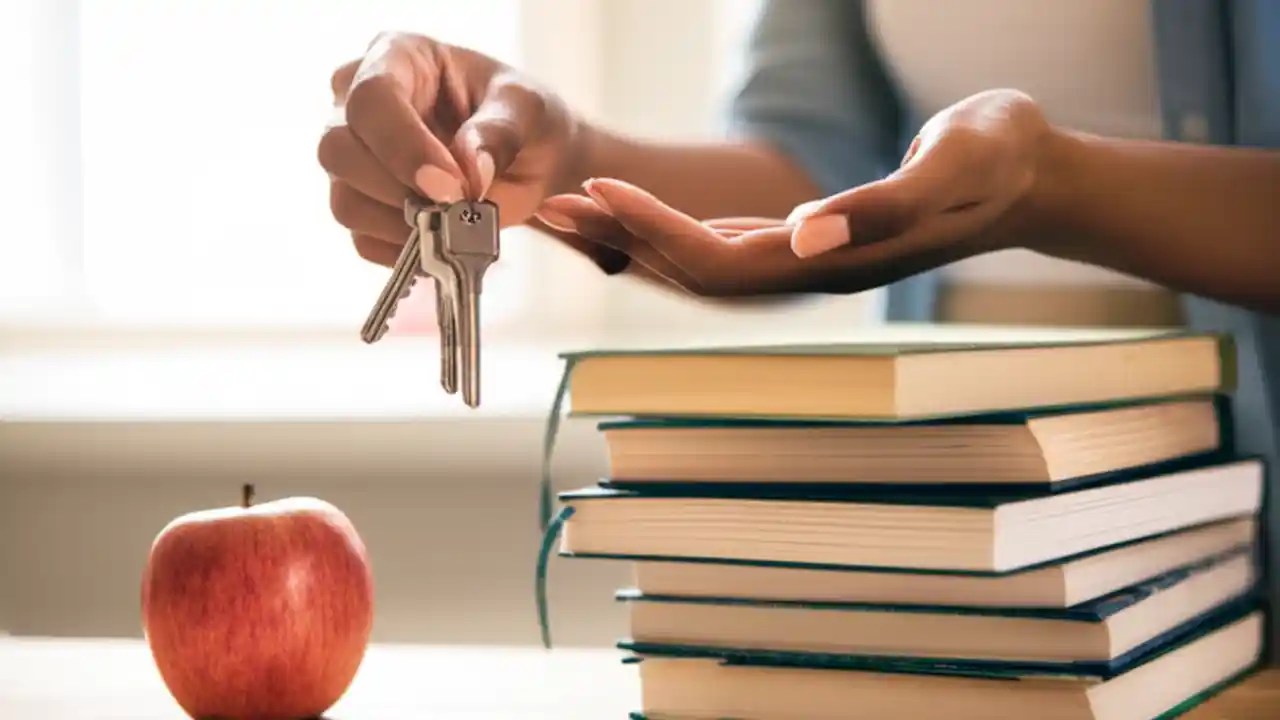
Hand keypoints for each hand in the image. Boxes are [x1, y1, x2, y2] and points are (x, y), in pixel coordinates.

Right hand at [318, 32, 578, 266]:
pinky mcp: (363, 205)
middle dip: (399, 190)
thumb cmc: (523, 117)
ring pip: (345, 201)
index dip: (404, 147)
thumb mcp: (528, 110)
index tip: (451, 186)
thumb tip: (471, 169)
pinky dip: (408, 252)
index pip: (371, 98)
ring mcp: (354, 158)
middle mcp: (358, 103)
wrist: (532, 160)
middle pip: (338, 149)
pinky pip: (365, 240)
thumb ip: (501, 131)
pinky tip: (446, 242)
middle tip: (458, 210)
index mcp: (396, 57)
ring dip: (405, 226)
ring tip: (459, 226)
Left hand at [536, 90, 1052, 297]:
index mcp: (831, 260)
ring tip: (579, 214)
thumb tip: (807, 235)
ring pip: (703, 262)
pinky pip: (729, 244)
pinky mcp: (815, 239)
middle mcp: (811, 269)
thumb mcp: (950, 166)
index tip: (599, 192)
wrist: (1034, 173)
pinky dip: (678, 231)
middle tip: (552, 210)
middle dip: (622, 242)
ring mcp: (812, 259)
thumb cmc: (997, 158)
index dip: (655, 230)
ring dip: (639, 241)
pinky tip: (650, 220)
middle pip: (693, 272)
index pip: (718, 260)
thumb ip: (881, 207)